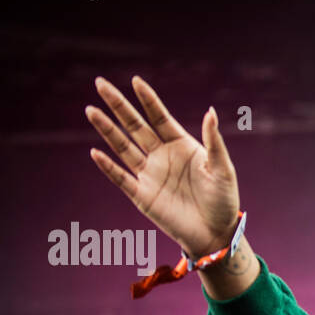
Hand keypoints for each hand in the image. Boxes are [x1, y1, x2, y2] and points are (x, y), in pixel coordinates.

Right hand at [85, 76, 239, 259]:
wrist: (216, 233)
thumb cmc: (224, 200)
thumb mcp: (223, 169)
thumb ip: (214, 142)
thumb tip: (211, 112)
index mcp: (181, 145)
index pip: (159, 117)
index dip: (147, 100)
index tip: (135, 80)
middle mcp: (162, 156)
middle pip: (135, 126)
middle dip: (118, 105)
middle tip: (100, 83)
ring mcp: (150, 174)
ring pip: (123, 147)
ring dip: (107, 129)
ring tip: (91, 110)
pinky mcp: (142, 195)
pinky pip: (121, 178)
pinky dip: (108, 166)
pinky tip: (95, 152)